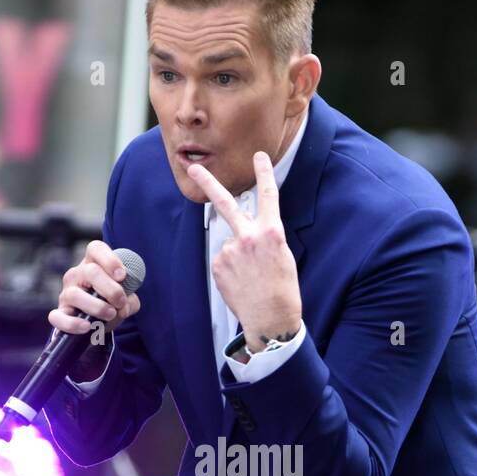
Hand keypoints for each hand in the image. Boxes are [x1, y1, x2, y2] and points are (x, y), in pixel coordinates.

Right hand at [49, 239, 140, 380]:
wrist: (97, 325)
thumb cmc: (111, 304)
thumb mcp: (126, 299)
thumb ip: (129, 300)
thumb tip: (124, 305)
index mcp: (93, 264)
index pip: (96, 249)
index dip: (110, 260)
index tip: (122, 275)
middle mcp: (77, 274)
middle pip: (90, 271)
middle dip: (110, 289)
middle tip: (121, 302)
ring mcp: (66, 293)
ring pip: (75, 295)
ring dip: (96, 306)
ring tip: (110, 314)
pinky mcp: (60, 312)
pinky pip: (58, 317)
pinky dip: (72, 323)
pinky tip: (87, 327)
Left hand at [187, 151, 300, 349]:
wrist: (271, 319)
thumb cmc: (282, 290)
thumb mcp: (283, 256)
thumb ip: (265, 236)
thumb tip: (247, 228)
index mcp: (272, 232)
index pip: (268, 195)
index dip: (264, 173)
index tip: (258, 157)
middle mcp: (249, 237)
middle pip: (225, 202)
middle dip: (208, 182)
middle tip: (193, 168)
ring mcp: (231, 251)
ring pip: (229, 243)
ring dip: (237, 256)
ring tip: (250, 276)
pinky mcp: (218, 265)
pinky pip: (222, 261)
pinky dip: (229, 270)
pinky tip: (240, 282)